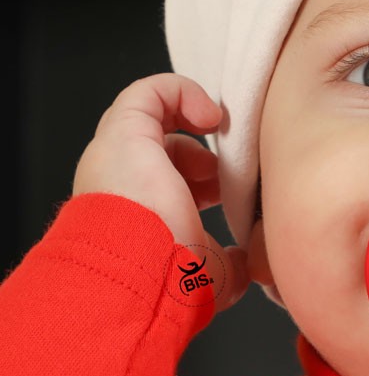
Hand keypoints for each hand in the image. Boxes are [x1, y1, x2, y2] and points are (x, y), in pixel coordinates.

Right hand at [73, 73, 247, 309]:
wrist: (140, 277)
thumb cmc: (168, 284)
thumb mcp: (209, 275)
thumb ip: (226, 263)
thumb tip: (243, 262)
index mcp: (137, 217)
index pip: (168, 183)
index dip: (206, 180)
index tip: (235, 192)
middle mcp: (121, 184)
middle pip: (162, 149)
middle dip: (203, 157)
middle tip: (229, 174)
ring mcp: (117, 155)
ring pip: (151, 117)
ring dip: (193, 121)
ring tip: (219, 133)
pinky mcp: (122, 131)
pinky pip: (148, 92)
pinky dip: (182, 91)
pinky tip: (210, 118)